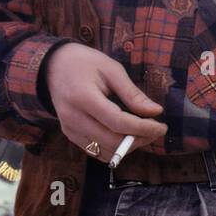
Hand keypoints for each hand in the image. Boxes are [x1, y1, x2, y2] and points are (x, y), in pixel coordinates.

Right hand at [44, 42, 166, 161]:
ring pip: (105, 152)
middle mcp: (73, 118)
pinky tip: (125, 135)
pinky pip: (95, 151)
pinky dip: (114, 148)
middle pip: (112, 142)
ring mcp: (69, 129)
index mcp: (84, 97)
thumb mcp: (112, 69)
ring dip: (128, 147)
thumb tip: (156, 112)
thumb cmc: (85, 63)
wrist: (53, 67)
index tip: (161, 126)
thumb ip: (132, 93)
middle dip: (139, 140)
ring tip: (142, 132)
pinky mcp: (69, 135)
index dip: (143, 128)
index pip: (118, 122)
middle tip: (156, 130)